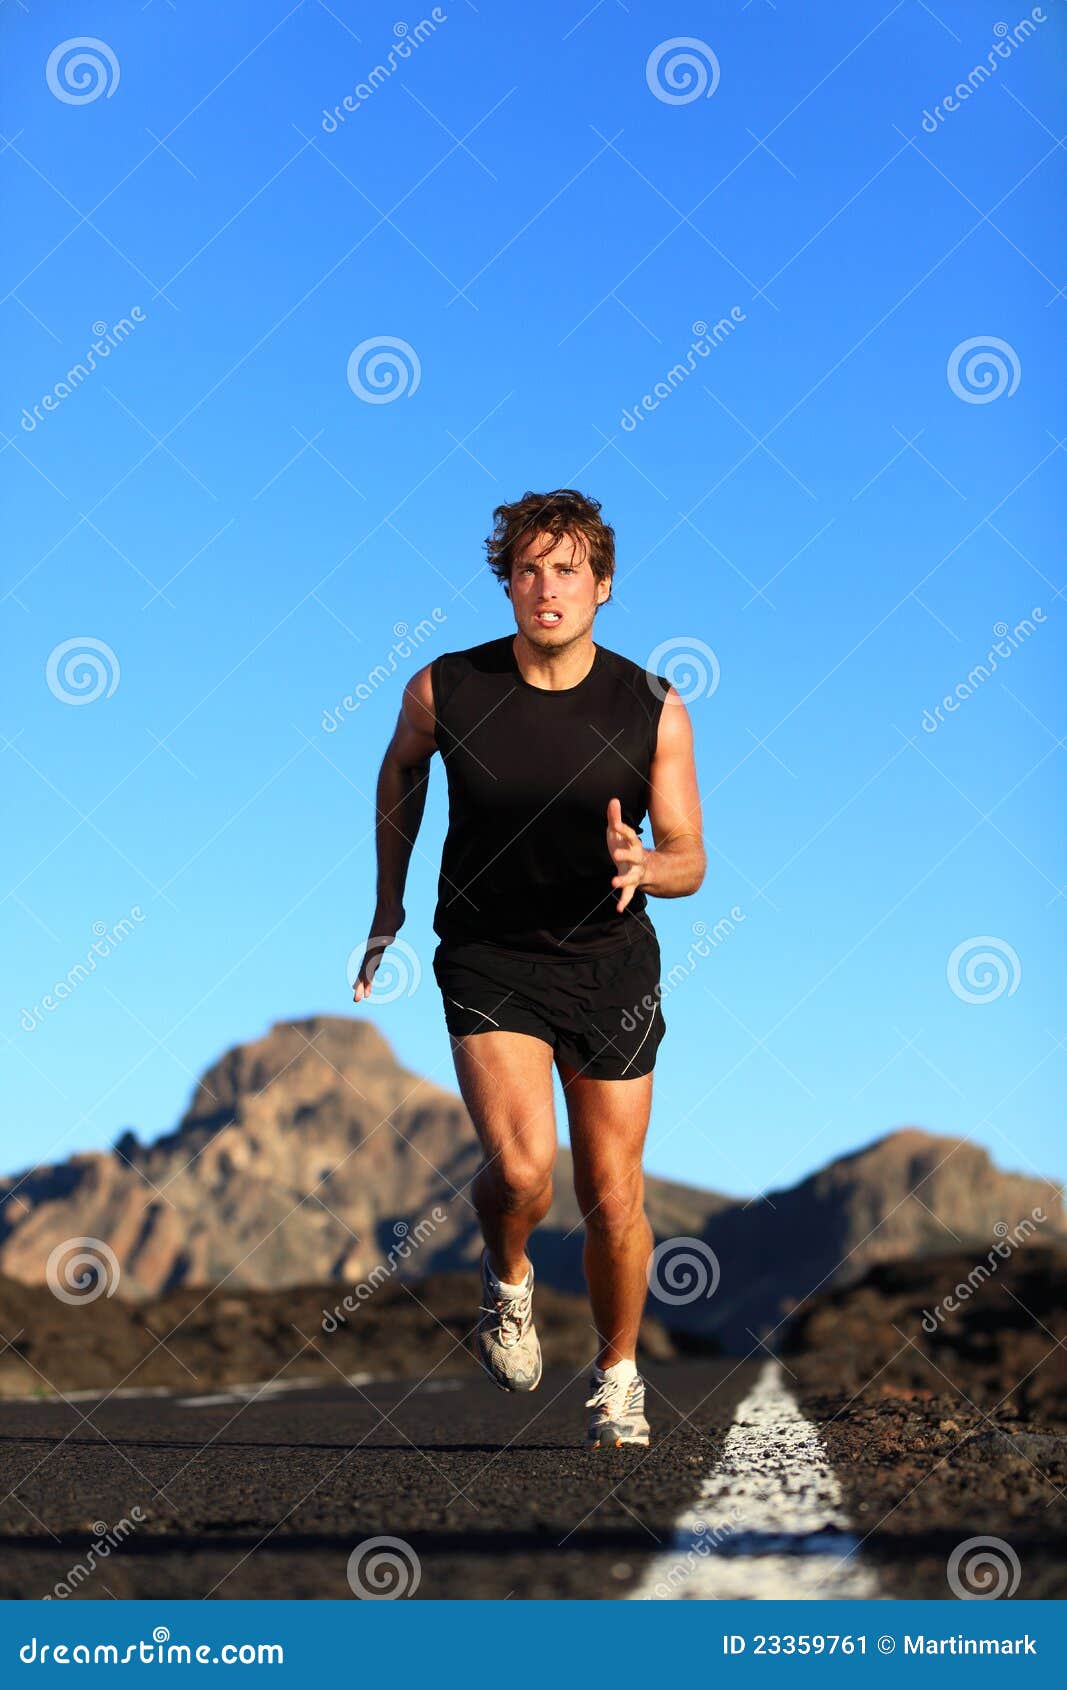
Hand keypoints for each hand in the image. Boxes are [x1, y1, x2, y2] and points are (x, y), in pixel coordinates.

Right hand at [352, 907, 402, 1002]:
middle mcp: (372, 950)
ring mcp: (375, 947)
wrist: (390, 905)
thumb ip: (387, 935)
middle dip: (361, 986)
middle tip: (357, 1000)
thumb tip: (387, 941)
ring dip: (367, 980)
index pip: (366, 969)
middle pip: (365, 971)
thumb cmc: (391, 916)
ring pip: (369, 967)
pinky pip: (375, 960)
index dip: (363, 983)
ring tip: (366, 992)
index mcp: (373, 949)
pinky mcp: (381, 944)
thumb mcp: (391, 926)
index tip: (360, 996)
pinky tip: (374, 972)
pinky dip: (374, 969)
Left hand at [606, 797, 645, 912]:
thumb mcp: (620, 833)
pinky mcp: (633, 884)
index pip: (630, 835)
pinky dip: (624, 901)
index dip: (623, 829)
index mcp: (634, 844)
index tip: (616, 824)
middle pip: (634, 856)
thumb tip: (613, 800)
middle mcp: (638, 858)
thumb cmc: (629, 847)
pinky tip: (618, 909)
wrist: (650, 867)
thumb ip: (615, 818)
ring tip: (613, 882)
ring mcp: (637, 872)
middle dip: (626, 854)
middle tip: (616, 854)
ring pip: (631, 877)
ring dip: (623, 880)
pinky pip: (629, 893)